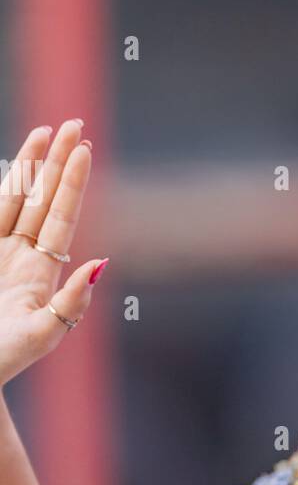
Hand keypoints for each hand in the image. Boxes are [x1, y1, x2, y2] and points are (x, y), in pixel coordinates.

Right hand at [0, 119, 106, 388]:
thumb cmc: (5, 360)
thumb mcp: (43, 333)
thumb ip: (71, 303)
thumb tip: (101, 264)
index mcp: (42, 273)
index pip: (61, 216)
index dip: (73, 183)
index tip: (84, 148)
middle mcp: (22, 258)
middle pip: (43, 199)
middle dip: (58, 162)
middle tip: (73, 123)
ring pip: (16, 199)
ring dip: (30, 166)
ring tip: (46, 131)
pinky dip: (2, 189)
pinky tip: (14, 167)